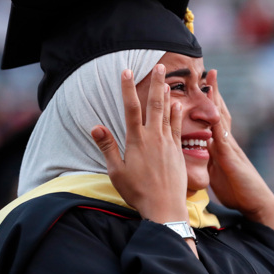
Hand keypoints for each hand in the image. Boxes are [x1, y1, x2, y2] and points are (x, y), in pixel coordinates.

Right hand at [91, 64, 187, 222]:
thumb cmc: (137, 192)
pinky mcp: (177, 152)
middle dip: (156, 83)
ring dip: (167, 95)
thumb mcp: (116, 171)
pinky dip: (177, 115)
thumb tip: (95, 126)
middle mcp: (153, 137)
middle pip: (154, 105)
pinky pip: (177, 128)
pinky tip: (178, 106)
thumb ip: (107, 146)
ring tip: (168, 80)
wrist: (164, 208)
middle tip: (159, 66)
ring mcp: (167, 143)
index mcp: (136, 140)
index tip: (126, 71)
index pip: (130, 108)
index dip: (127, 88)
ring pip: (167, 113)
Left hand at [202, 69, 273, 259]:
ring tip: (210, 80)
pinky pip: (222, 136)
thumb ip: (210, 160)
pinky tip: (212, 110)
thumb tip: (200, 153)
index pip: (214, 118)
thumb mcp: (218, 173)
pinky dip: (215, 121)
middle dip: (214, 91)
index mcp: (223, 146)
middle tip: (207, 71)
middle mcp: (228, 142)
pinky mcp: (230, 157)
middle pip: (220, 111)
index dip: (209, 101)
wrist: (257, 203)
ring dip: (216, 98)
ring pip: (222, 118)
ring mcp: (230, 147)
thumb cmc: (238, 192)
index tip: (202, 84)